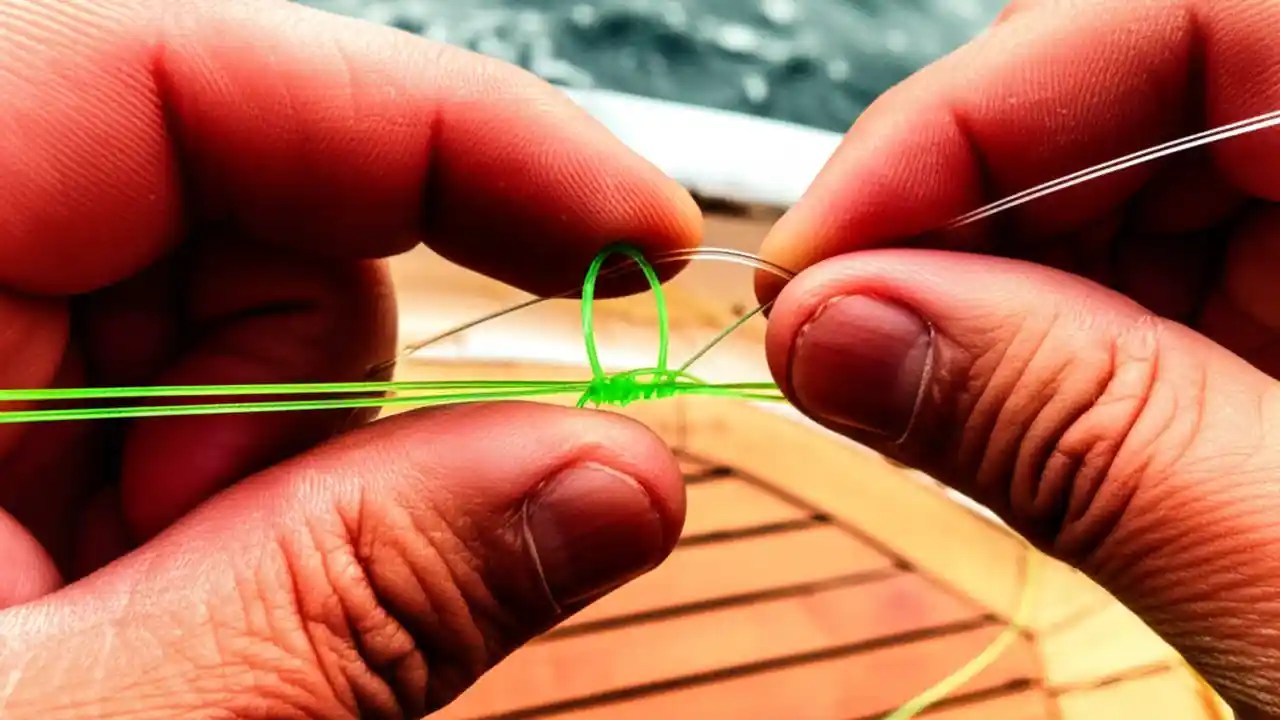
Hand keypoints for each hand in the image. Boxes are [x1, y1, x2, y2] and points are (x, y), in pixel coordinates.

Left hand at [0, 1, 697, 716]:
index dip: (444, 126)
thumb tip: (614, 477)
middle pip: (241, 214)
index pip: (186, 71)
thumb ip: (358, 593)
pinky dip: (235, 525)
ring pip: (236, 331)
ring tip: (200, 638)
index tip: (631, 228)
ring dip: (279, 485)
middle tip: (328, 557)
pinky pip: (192, 423)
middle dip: (333, 387)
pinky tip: (173, 630)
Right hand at [761, 0, 1278, 714]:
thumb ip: (1083, 435)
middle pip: (1152, 93)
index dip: (976, 108)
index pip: (1197, 12)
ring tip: (927, 394)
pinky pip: (1175, 294)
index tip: (830, 242)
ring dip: (1006, 297)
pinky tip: (1021, 420)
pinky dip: (1068, 357)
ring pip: (1142, 198)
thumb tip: (842, 328)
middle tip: (847, 337)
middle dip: (967, 213)